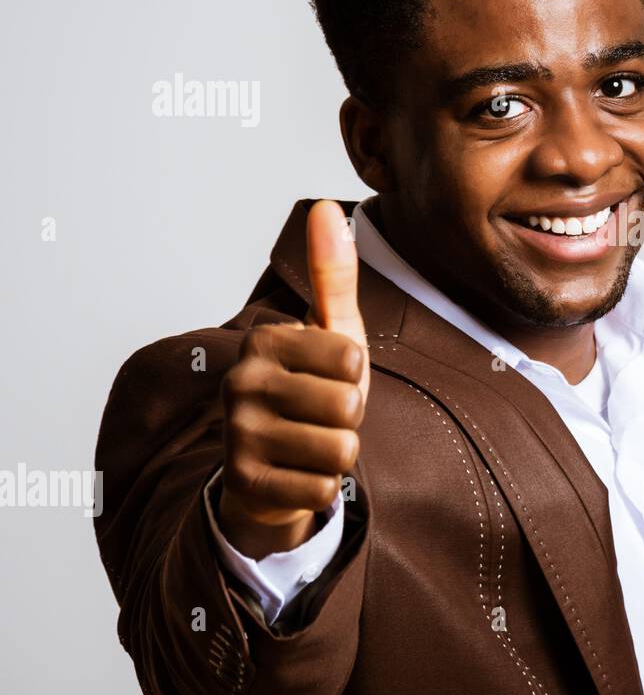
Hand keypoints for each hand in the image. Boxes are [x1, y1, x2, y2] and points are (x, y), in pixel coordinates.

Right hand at [217, 200, 369, 558]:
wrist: (273, 467)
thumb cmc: (312, 390)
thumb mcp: (332, 331)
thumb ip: (333, 274)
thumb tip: (330, 207)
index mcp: (265, 339)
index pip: (353, 360)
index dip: (355, 378)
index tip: (328, 380)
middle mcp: (241, 380)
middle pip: (349, 405)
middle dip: (349, 418)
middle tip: (319, 418)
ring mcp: (237, 432)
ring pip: (340, 448)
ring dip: (338, 454)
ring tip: (311, 444)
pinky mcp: (243, 482)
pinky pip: (323, 488)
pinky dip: (322, 487)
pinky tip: (298, 475)